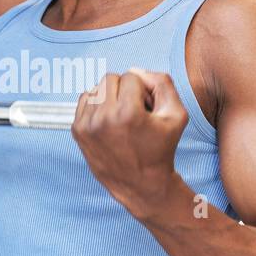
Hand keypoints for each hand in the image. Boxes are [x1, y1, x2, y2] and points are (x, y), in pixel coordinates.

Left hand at [71, 69, 187, 219]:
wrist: (141, 184)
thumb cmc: (161, 149)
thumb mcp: (177, 115)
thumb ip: (162, 83)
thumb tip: (137, 70)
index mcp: (127, 113)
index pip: (131, 76)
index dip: (143, 90)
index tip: (147, 109)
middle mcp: (103, 118)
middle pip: (111, 78)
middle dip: (125, 90)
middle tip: (135, 111)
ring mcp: (87, 125)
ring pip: (97, 88)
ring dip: (110, 97)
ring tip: (122, 118)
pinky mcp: (77, 131)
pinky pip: (85, 100)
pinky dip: (97, 106)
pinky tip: (109, 122)